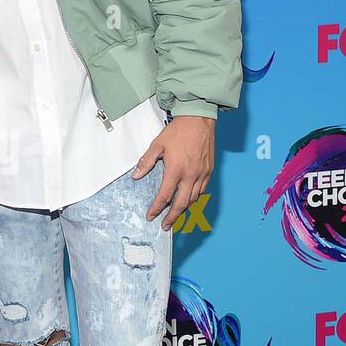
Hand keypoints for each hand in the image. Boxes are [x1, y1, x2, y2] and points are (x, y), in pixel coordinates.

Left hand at [132, 116, 214, 230]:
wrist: (199, 119)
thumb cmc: (178, 131)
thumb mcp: (157, 145)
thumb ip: (146, 162)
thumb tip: (136, 175)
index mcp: (175, 170)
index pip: (165, 196)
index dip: (157, 208)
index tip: (151, 216)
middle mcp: (190, 175)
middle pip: (181, 204)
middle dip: (172, 217)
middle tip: (165, 226)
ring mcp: (202, 174)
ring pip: (193, 199)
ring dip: (183, 209)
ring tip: (175, 215)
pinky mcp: (209, 170)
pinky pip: (202, 190)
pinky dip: (195, 197)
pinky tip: (189, 199)